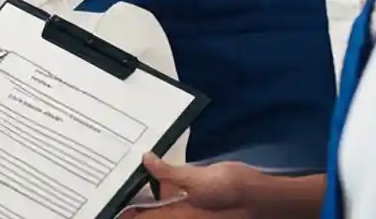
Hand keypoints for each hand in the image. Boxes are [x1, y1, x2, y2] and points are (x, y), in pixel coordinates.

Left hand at [119, 154, 255, 217]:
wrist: (269, 202)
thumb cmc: (235, 190)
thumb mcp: (201, 178)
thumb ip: (171, 173)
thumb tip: (146, 161)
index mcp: (177, 218)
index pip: (139, 217)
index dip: (122, 208)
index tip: (106, 194)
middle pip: (149, 214)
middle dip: (132, 200)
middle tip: (114, 176)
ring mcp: (190, 216)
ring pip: (161, 209)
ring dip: (147, 194)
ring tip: (133, 170)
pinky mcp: (199, 210)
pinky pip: (173, 204)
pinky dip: (163, 190)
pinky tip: (158, 173)